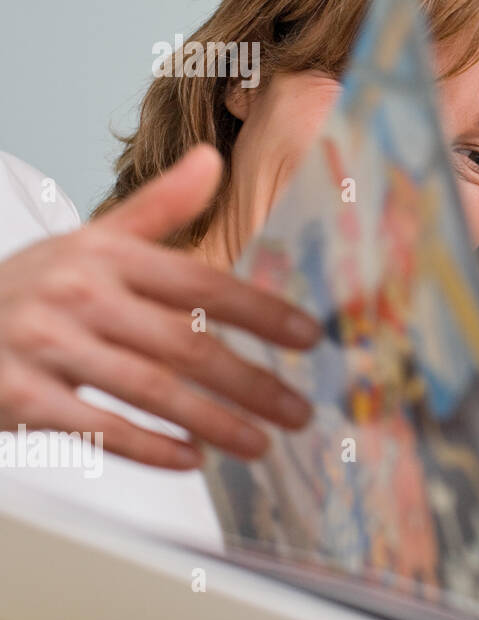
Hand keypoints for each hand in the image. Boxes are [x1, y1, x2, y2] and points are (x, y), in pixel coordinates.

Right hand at [0, 145, 321, 468]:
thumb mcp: (87, 240)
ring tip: (262, 444)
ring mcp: (46, 347)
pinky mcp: (20, 398)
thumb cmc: (26, 287)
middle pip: (185, 344)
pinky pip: (100, 429)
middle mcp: (77, 296)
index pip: (200, 283)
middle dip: (252, 382)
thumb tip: (210, 160)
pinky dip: (150, 447)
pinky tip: (193, 460)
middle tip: (300, 410)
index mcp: (104, 255)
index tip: (309, 336)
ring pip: (152, 390)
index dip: (261, 311)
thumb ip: (156, 207)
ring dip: (216, 422)